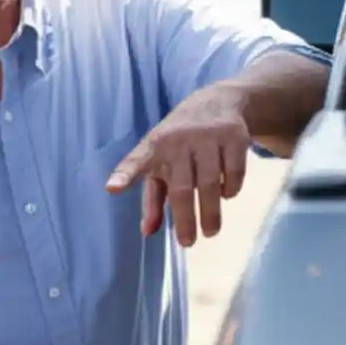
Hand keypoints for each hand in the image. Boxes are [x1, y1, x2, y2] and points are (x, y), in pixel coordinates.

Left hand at [105, 84, 250, 246]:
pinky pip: (233, 172)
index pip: (135, 162)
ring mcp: (207, 137)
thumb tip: (147, 233)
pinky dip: (230, 189)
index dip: (124, 175)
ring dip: (210, 211)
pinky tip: (226, 195)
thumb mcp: (161, 162)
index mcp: (153, 147)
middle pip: (181, 187)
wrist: (216, 101)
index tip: (112, 188)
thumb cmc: (179, 141)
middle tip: (187, 243)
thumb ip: (153, 198)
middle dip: (184, 218)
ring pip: (209, 182)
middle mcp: (178, 141)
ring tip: (210, 232)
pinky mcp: (233, 137)